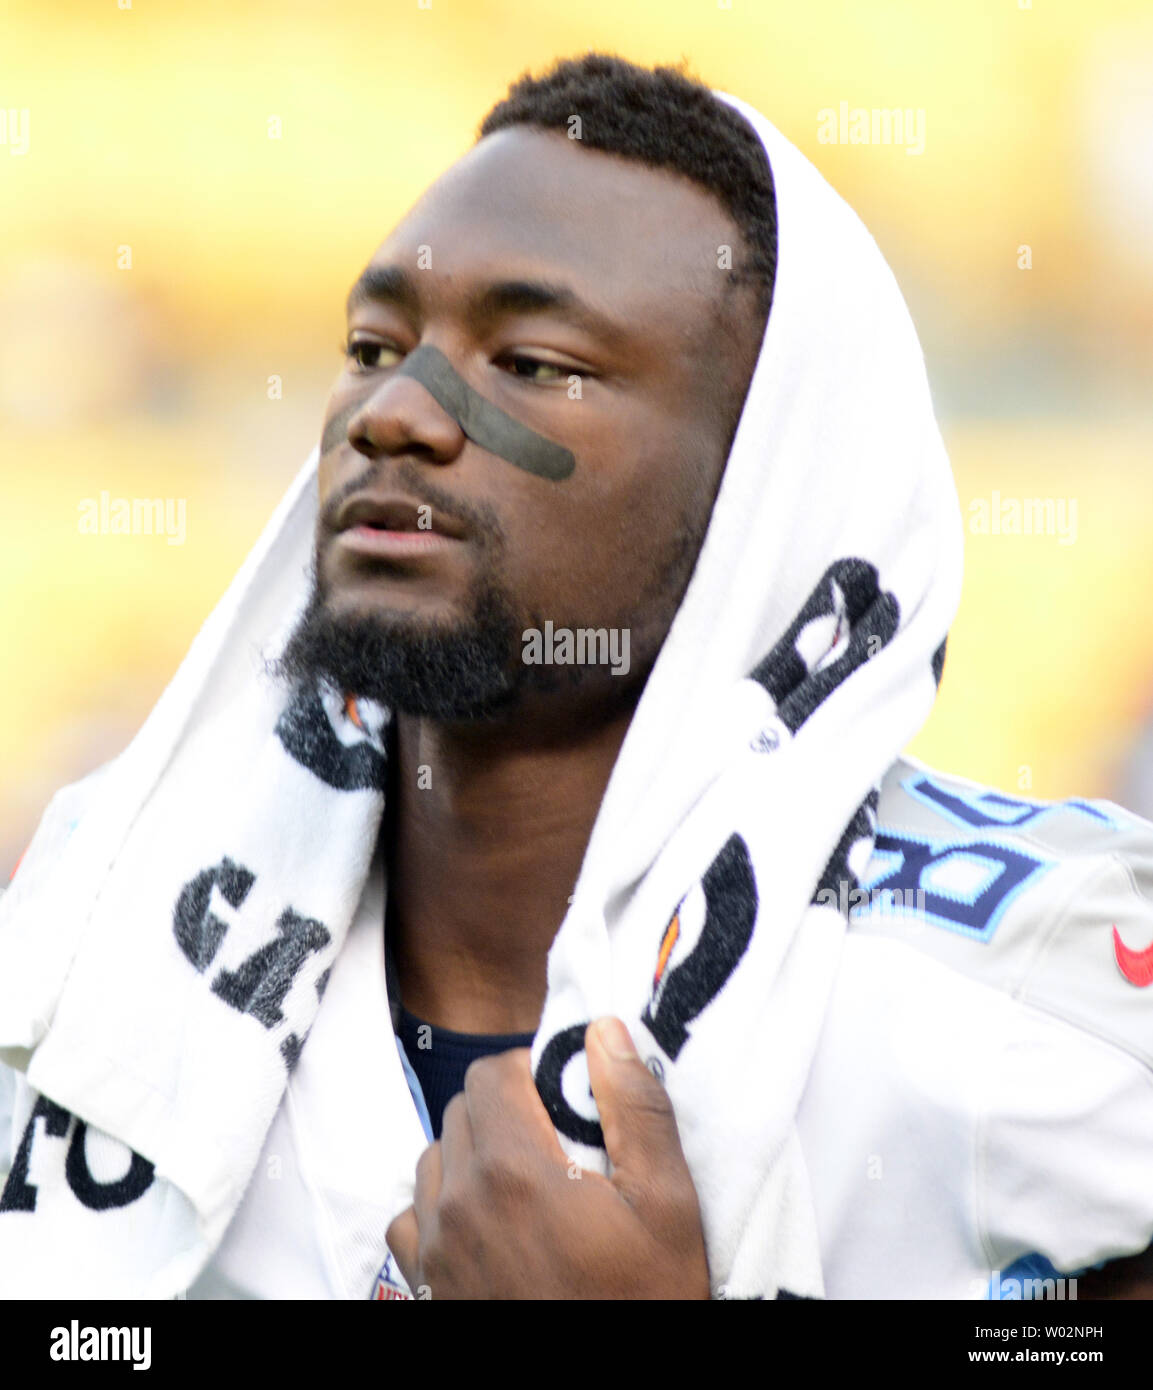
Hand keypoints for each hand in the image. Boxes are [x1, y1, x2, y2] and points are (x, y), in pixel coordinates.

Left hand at [385, 1016, 709, 1298]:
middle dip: (505, 1107)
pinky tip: (484, 1221)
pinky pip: (410, 1221)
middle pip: (461, 1111)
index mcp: (514, 1169)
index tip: (562, 1093)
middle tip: (554, 1137)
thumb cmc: (646, 1301)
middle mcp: (460, 1203)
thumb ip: (634, 1106)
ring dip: (470, 1152)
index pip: (491, 1074)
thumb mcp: (667, 1202)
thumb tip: (604, 1030)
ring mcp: (437, 1251)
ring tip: (525, 1178)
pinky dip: (439, 1207)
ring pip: (433, 1160)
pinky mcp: (427, 1289)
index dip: (528, 1069)